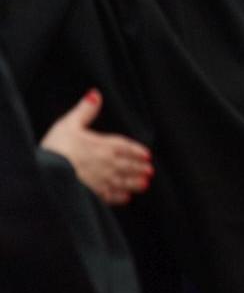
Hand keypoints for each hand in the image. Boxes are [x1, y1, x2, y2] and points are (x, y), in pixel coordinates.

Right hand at [40, 89, 152, 204]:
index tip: (146, 155)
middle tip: (150, 171)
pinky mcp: (93, 195)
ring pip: (124, 182)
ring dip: (135, 183)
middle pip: (128, 166)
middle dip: (139, 168)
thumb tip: (95, 94)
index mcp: (104, 145)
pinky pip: (111, 197)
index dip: (137, 151)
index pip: (126, 147)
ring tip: (144, 184)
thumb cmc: (56, 147)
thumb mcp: (69, 124)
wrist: (46, 174)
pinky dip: (120, 197)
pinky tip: (126, 198)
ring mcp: (102, 181)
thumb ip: (85, 110)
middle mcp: (107, 164)